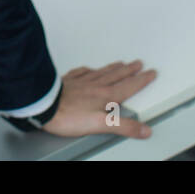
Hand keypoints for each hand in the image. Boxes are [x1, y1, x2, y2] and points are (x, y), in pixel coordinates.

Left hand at [41, 60, 156, 138]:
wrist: (43, 105)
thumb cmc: (69, 116)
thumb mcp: (100, 125)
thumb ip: (124, 126)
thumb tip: (143, 130)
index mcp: (106, 95)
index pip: (129, 86)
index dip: (142, 80)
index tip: (150, 73)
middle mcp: (95, 85)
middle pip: (117, 76)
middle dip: (130, 70)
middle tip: (139, 64)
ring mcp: (82, 82)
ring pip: (102, 72)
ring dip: (114, 68)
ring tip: (121, 63)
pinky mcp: (69, 81)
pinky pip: (82, 72)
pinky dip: (89, 70)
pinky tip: (89, 69)